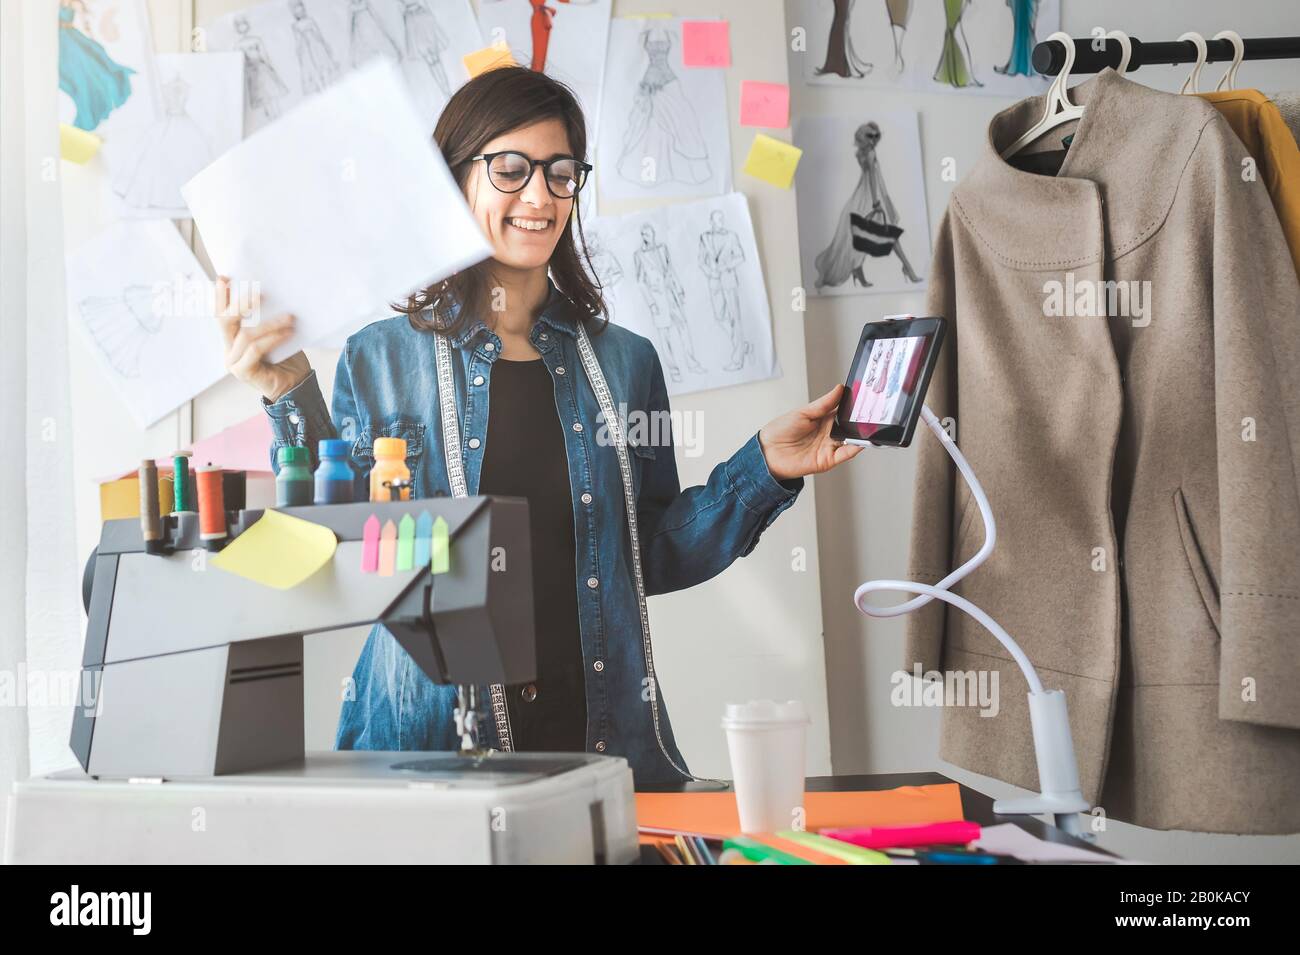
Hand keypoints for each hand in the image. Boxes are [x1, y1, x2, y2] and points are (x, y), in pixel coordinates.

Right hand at [216, 275, 310, 402]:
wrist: (297, 387)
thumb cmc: (287, 359)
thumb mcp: (276, 334)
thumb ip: (266, 319)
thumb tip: (271, 292)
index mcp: (232, 339)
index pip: (222, 314)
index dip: (221, 297)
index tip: (224, 278)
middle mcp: (228, 349)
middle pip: (225, 321)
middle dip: (241, 304)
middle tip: (260, 292)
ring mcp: (233, 362)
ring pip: (246, 335)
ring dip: (270, 323)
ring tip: (290, 318)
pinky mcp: (243, 372)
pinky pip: (256, 349)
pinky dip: (273, 338)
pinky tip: (288, 332)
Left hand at [758, 384, 862, 480]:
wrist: (768, 452)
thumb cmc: (780, 431)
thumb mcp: (803, 412)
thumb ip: (823, 403)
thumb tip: (839, 389)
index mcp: (824, 419)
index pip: (844, 411)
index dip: (854, 406)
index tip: (865, 398)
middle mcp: (829, 433)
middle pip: (850, 426)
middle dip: (860, 421)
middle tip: (870, 413)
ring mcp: (829, 446)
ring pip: (850, 440)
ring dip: (860, 435)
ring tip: (868, 427)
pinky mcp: (827, 460)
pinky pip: (844, 454)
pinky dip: (854, 449)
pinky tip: (859, 442)